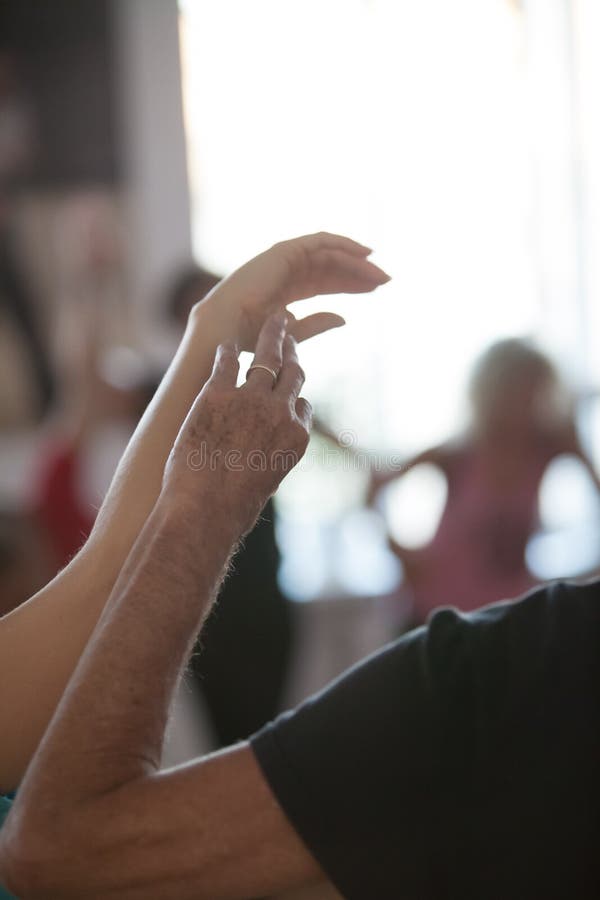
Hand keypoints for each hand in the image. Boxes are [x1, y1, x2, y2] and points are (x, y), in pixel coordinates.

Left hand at [163, 313, 310, 536]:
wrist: (205, 510)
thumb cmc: (232, 509)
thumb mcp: (264, 484)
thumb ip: (269, 459)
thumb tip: (260, 457)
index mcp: (296, 437)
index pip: (303, 406)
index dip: (294, 396)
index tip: (289, 386)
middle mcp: (280, 412)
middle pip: (293, 372)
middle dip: (293, 351)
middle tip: (290, 335)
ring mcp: (250, 399)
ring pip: (268, 356)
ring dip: (272, 335)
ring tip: (274, 320)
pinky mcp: (217, 393)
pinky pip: (227, 361)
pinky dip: (228, 350)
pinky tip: (226, 342)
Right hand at [194, 232, 389, 349]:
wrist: (227, 328)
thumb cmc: (250, 338)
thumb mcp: (291, 333)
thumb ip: (317, 324)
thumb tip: (344, 318)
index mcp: (284, 289)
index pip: (324, 282)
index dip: (349, 284)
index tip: (374, 290)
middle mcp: (285, 271)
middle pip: (330, 267)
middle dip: (358, 272)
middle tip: (385, 280)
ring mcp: (284, 260)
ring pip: (329, 255)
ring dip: (355, 261)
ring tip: (379, 272)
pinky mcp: (285, 252)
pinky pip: (320, 242)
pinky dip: (343, 244)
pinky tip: (364, 252)